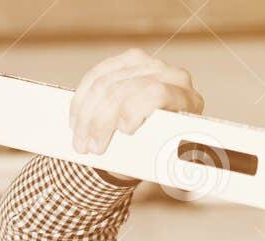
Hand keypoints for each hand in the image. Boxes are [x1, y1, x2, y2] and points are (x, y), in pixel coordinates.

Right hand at [69, 49, 202, 156]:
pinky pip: (97, 75)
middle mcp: (172, 76)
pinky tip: (76, 119)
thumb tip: (143, 157)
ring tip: (80, 141)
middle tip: (90, 148)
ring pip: (106, 83)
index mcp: (188, 100)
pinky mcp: (129, 61)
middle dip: (102, 120)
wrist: (163, 138)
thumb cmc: (166, 151)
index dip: (134, 110)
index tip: (123, 131)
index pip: (156, 93)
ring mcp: (151, 64)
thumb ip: (158, 153)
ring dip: (87, 114)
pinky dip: (82, 99)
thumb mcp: (167, 156)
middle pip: (126, 89)